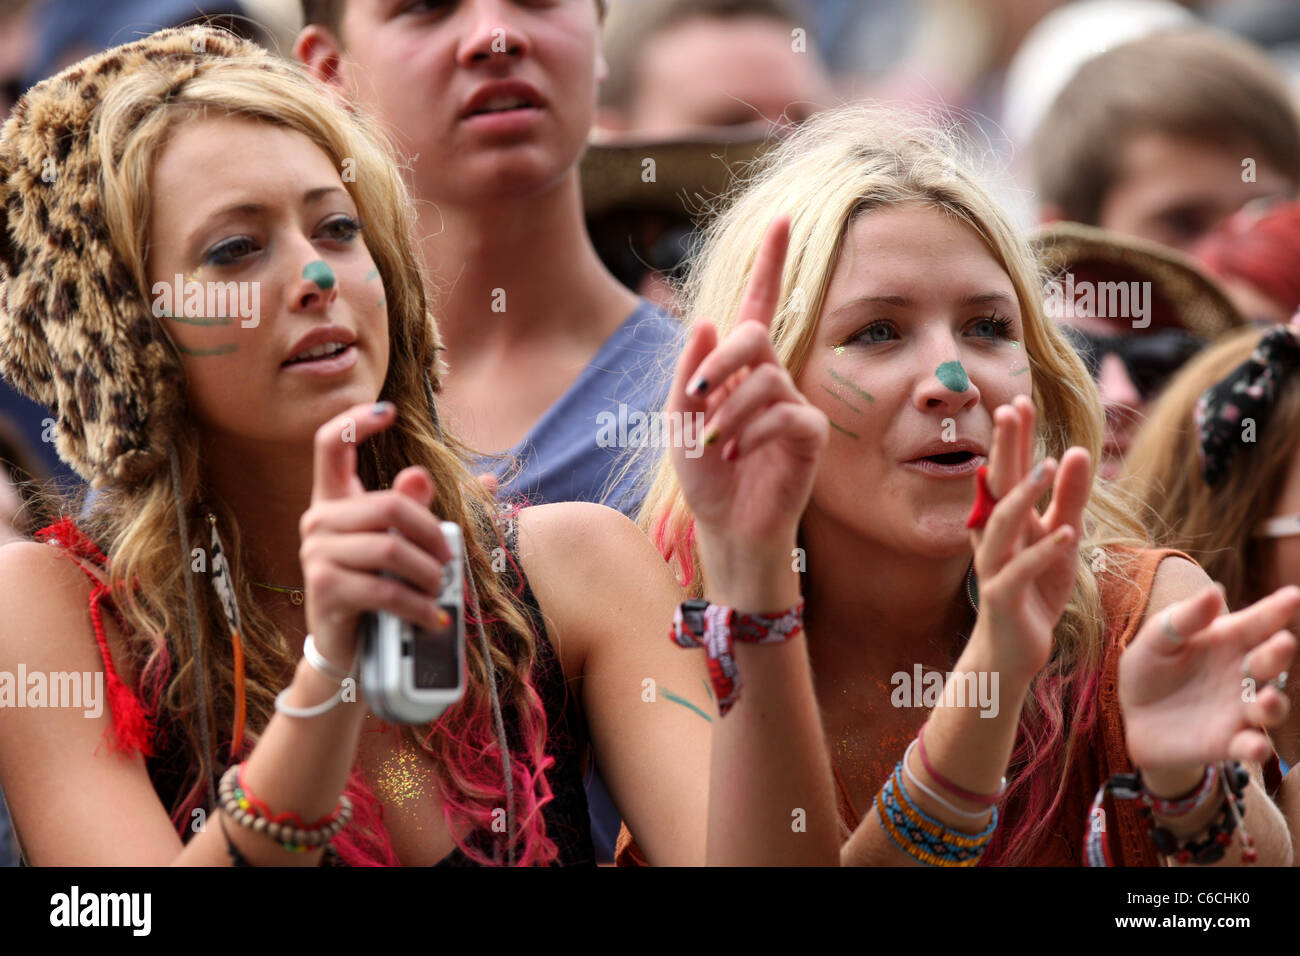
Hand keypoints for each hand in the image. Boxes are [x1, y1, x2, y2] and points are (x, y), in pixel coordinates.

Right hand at [298, 402, 454, 665]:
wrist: (347, 647)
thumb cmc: (376, 587)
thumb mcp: (397, 544)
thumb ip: (410, 508)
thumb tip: (425, 472)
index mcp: (334, 500)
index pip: (330, 444)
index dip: (356, 421)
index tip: (389, 410)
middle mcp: (318, 520)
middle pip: (389, 505)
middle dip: (432, 533)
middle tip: (450, 558)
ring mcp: (316, 554)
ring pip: (391, 549)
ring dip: (429, 573)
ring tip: (442, 588)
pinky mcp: (324, 589)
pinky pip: (384, 590)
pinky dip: (419, 606)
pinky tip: (435, 616)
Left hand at [666, 216, 827, 606]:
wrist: (725, 525)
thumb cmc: (703, 473)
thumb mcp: (679, 420)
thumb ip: (690, 372)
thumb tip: (704, 319)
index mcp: (737, 369)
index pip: (757, 306)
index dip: (771, 263)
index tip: (783, 219)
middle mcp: (769, 378)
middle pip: (754, 336)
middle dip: (722, 363)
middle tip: (697, 399)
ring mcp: (792, 403)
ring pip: (765, 379)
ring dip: (729, 412)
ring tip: (715, 445)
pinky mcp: (809, 433)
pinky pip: (785, 413)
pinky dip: (752, 431)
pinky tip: (738, 454)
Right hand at [969, 396, 1091, 684]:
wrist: (1013, 651)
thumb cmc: (1035, 591)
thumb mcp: (1060, 539)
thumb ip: (1069, 499)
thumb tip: (1076, 451)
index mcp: (1003, 520)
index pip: (1006, 470)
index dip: (1012, 438)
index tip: (1018, 399)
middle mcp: (991, 537)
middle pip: (996, 485)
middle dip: (1005, 448)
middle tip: (1011, 409)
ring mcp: (993, 566)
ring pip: (1003, 525)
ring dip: (1024, 494)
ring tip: (1049, 466)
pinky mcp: (1002, 598)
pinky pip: (1020, 570)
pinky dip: (1042, 552)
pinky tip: (1066, 534)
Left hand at [1121, 583, 1298, 784]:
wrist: (1132, 717)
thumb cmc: (1149, 669)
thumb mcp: (1157, 640)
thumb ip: (1184, 619)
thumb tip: (1215, 591)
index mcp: (1227, 640)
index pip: (1256, 622)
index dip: (1276, 609)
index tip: (1292, 595)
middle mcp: (1242, 674)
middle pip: (1270, 661)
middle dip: (1279, 654)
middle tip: (1282, 642)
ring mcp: (1239, 709)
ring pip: (1270, 707)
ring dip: (1274, 705)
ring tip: (1267, 698)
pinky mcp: (1229, 742)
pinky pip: (1250, 746)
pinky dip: (1256, 747)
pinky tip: (1254, 747)